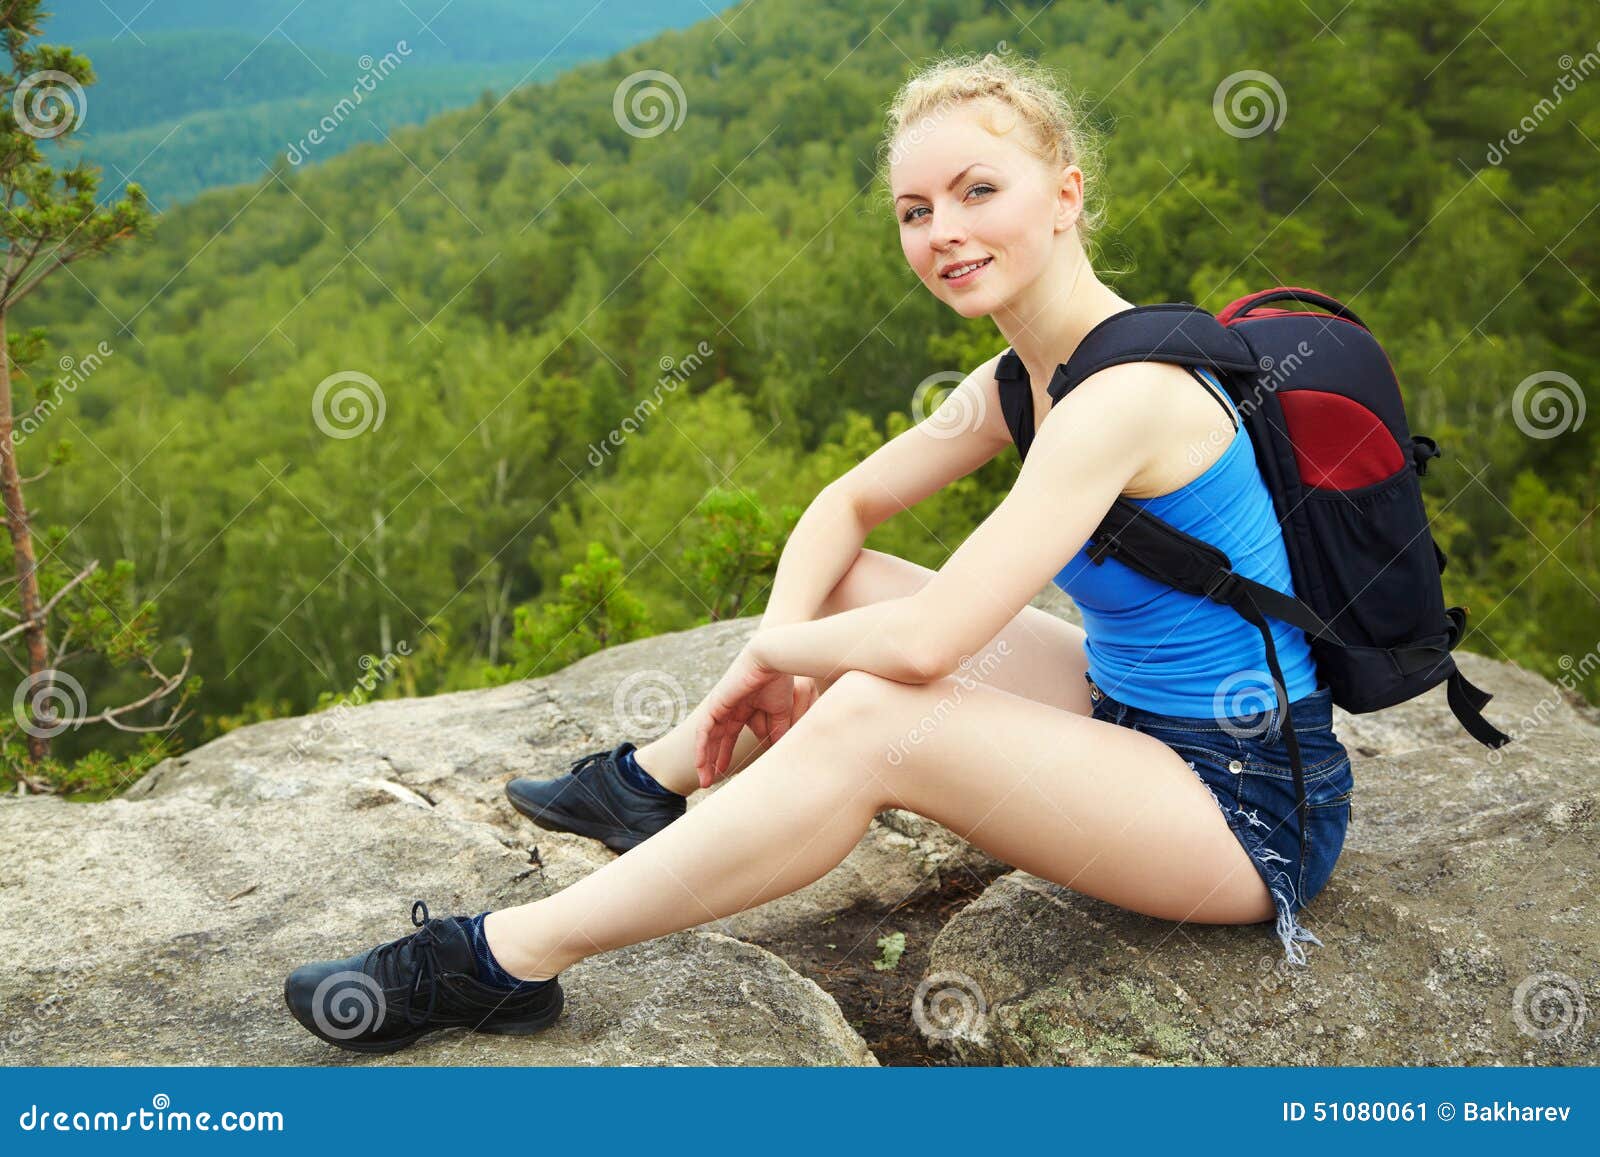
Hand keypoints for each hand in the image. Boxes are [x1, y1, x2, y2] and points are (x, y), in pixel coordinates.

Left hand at [694, 643, 797, 788]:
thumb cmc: (780, 683)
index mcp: (743, 709)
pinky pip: (704, 730)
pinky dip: (701, 748)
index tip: (727, 773)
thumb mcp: (781, 715)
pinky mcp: (715, 705)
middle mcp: (729, 709)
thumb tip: (777, 755)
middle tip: (709, 782)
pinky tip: (701, 763)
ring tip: (704, 781)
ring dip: (705, 760)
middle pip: (716, 740)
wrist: (773, 662)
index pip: (730, 736)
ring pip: (708, 738)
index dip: (726, 754)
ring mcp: (721, 707)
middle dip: (713, 761)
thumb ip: (778, 734)